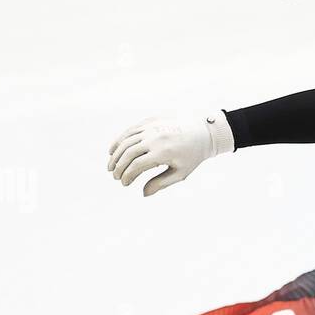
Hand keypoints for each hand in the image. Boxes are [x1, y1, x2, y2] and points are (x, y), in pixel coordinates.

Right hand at [107, 114, 233, 196]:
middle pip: (128, 153)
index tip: (124, 184)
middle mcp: (155, 137)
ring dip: (115, 154)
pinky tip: (113, 150)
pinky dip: (120, 140)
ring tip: (111, 166)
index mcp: (163, 152)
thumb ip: (161, 183)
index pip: (137, 165)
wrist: (202, 132)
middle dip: (118, 166)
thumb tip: (143, 193)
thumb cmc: (192, 156)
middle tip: (115, 177)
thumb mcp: (180, 173)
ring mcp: (151, 127)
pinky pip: (130, 130)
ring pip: (126, 140)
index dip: (127, 176)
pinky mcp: (150, 120)